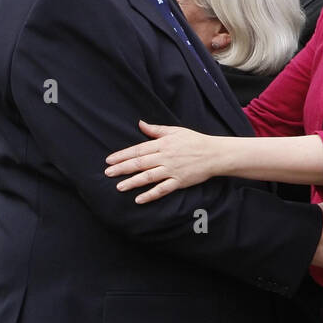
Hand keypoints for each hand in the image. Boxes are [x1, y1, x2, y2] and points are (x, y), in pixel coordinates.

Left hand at [104, 121, 225, 202]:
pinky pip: (162, 189)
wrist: (215, 153)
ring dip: (133, 182)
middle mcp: (165, 157)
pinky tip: (139, 199)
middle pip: (140, 163)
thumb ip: (156, 130)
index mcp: (163, 144)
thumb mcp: (176, 131)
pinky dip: (150, 194)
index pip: (138, 149)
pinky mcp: (179, 181)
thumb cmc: (195, 141)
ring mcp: (172, 170)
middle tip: (108, 173)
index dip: (123, 155)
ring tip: (119, 187)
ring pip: (148, 176)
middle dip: (122, 168)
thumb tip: (140, 123)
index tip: (109, 160)